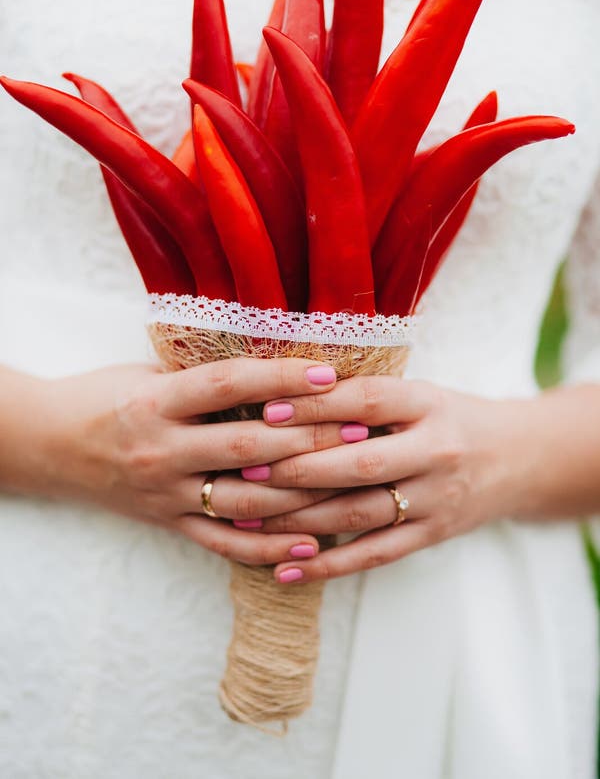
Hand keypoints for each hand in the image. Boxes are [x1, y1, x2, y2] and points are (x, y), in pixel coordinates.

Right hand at [18, 358, 350, 564]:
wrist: (49, 445)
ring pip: (245, 500)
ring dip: (303, 492)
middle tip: (363, 429)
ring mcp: (166, 494)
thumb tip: (274, 367)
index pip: (229, 385)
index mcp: (156, 403)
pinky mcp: (168, 524)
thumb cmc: (104, 397)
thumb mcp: (147, 374)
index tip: (329, 371)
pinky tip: (309, 542)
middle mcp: (162, 451)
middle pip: (249, 445)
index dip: (282, 377)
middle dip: (311, 437)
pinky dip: (268, 546)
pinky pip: (224, 543)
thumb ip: (202, 378)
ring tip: (352, 483)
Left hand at [248, 377, 528, 581]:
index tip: (266, 408)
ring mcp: (436, 498)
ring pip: (360, 513)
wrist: (517, 459)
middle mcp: (436, 451)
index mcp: (428, 404)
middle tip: (246, 470)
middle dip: (298, 468)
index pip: (367, 401)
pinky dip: (329, 565)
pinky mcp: (433, 535)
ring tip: (250, 522)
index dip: (316, 404)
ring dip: (301, 519)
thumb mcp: (420, 393)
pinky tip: (287, 568)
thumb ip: (367, 397)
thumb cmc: (449, 418)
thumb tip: (286, 392)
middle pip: (359, 463)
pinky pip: (375, 554)